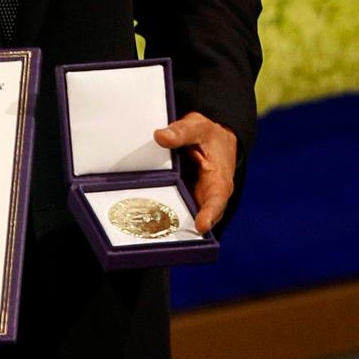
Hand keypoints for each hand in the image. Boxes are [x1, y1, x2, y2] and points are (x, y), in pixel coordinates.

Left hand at [153, 112, 237, 233]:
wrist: (210, 140)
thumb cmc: (207, 135)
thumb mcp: (198, 127)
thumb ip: (181, 132)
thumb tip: (161, 136)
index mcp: (218, 181)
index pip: (217, 200)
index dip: (210, 213)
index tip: (202, 225)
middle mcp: (206, 197)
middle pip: (194, 215)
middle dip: (180, 225)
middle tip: (162, 231)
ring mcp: (191, 200)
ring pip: (179, 215)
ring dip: (165, 222)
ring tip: (147, 228)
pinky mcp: (178, 198)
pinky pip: (169, 207)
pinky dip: (157, 210)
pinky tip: (139, 212)